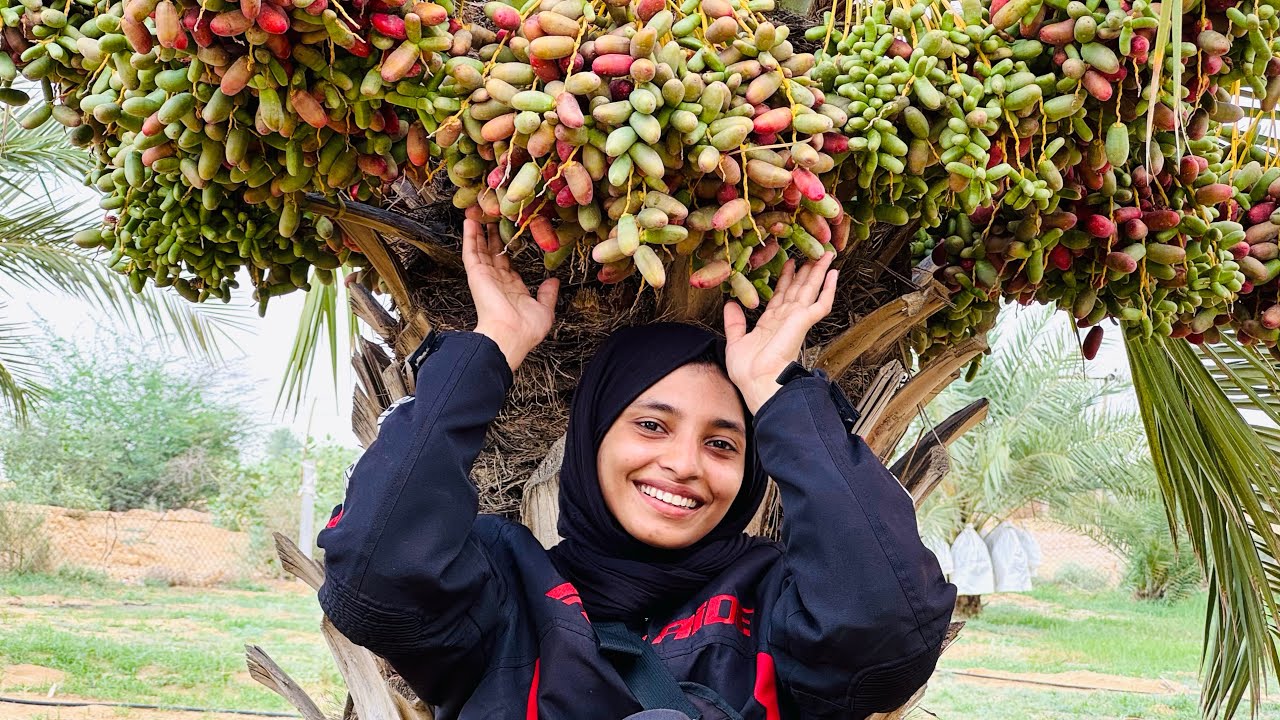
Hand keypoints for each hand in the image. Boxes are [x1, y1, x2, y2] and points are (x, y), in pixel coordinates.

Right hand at [463, 209, 558, 371]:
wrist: (511, 335)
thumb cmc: (526, 329)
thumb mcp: (545, 310)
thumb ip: (548, 294)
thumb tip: (553, 281)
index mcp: (513, 289)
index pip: (508, 264)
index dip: (508, 248)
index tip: (510, 234)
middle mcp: (497, 281)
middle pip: (493, 252)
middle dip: (492, 235)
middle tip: (492, 217)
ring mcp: (486, 276)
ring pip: (480, 248)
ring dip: (479, 230)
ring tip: (478, 212)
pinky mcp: (476, 274)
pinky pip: (471, 251)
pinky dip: (470, 236)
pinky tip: (469, 221)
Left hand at [724, 252, 837, 413]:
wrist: (758, 383)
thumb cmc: (748, 372)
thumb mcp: (735, 341)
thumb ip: (734, 322)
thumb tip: (730, 303)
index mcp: (771, 324)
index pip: (781, 295)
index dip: (786, 279)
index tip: (790, 263)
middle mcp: (786, 319)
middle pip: (799, 288)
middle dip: (806, 270)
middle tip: (813, 253)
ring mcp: (797, 319)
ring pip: (811, 289)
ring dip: (819, 271)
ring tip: (826, 254)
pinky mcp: (804, 322)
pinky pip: (821, 302)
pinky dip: (829, 288)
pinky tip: (834, 274)